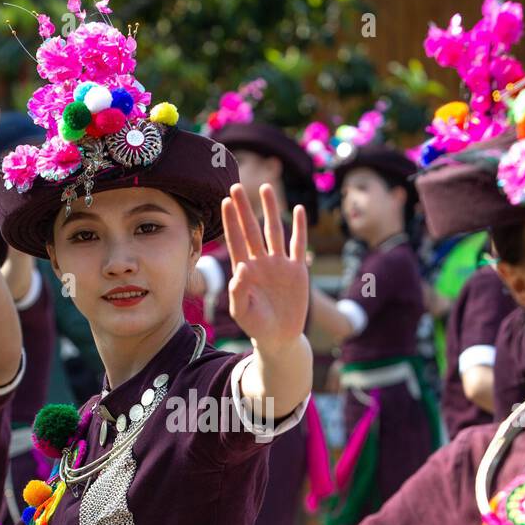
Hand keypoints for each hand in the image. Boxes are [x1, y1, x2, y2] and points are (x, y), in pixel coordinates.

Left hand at [222, 182, 308, 354]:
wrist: (279, 338)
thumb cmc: (256, 326)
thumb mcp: (243, 312)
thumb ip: (238, 291)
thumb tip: (242, 267)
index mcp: (244, 270)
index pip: (236, 240)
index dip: (231, 221)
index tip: (226, 201)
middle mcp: (260, 262)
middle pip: (252, 230)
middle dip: (244, 209)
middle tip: (236, 186)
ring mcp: (279, 264)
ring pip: (274, 231)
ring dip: (269, 210)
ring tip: (266, 188)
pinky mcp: (297, 270)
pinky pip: (298, 244)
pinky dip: (299, 227)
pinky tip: (297, 210)